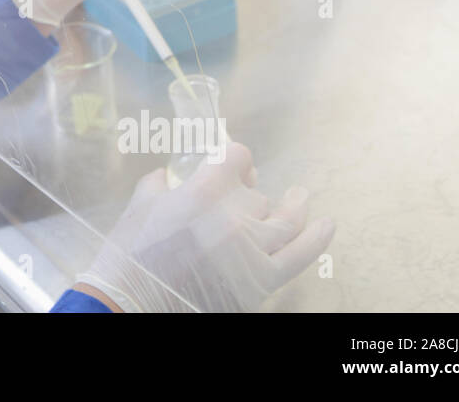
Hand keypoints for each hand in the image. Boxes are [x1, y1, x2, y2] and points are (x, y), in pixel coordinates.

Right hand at [76, 143, 335, 311]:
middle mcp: (234, 214)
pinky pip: (300, 255)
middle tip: (242, 194)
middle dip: (248, 190)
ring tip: (299, 198)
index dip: (235, 158)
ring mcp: (252, 247)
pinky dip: (317, 239)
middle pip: (255, 192)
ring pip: (285, 219)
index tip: (231, 163)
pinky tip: (326, 224)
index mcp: (204, 190)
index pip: (236, 157)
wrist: (133, 301)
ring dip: (294, 206)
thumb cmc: (131, 255)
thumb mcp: (139, 206)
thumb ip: (159, 184)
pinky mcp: (262, 278)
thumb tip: (168, 177)